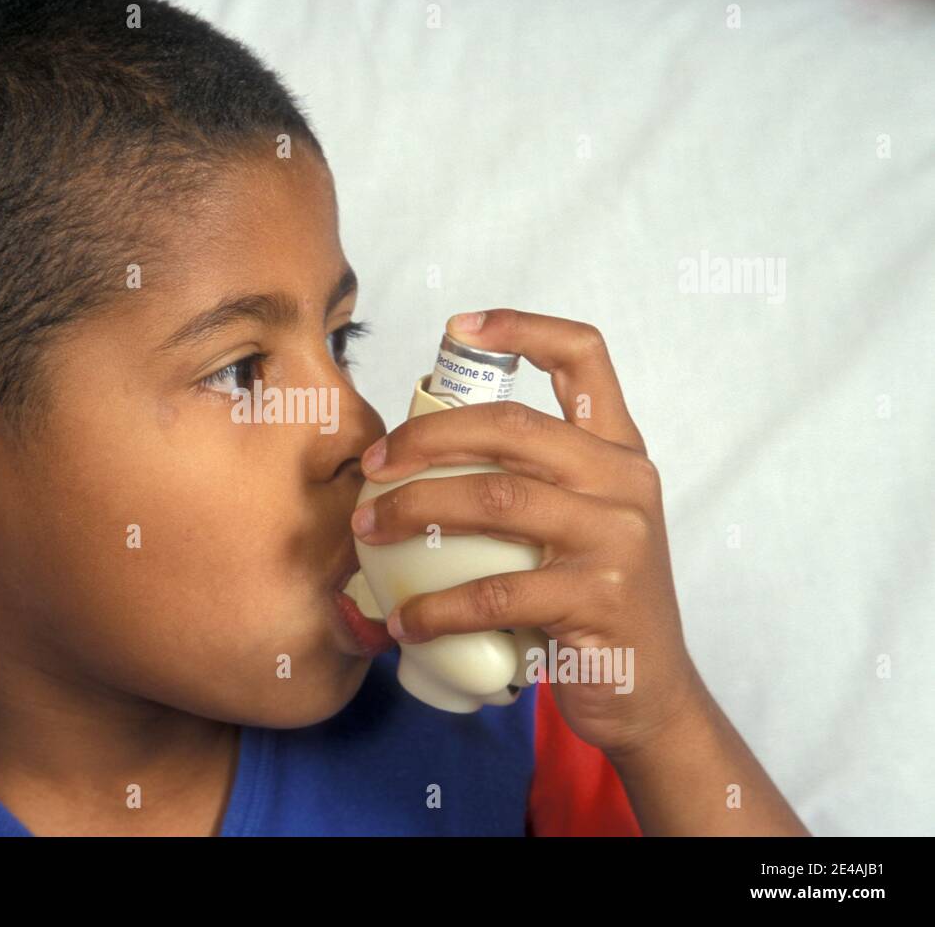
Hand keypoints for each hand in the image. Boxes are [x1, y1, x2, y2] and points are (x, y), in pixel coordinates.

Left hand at [351, 308, 702, 757]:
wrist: (651, 692)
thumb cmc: (594, 602)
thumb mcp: (583, 524)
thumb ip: (533, 481)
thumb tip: (422, 454)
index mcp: (619, 451)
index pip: (584, 356)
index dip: (520, 327)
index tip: (456, 328)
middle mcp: (624, 481)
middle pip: (511, 425)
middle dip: (425, 437)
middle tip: (372, 465)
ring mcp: (616, 538)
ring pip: (494, 499)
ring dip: (412, 512)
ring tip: (368, 533)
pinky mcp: (597, 598)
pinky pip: (495, 591)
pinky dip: (435, 606)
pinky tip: (404, 620)